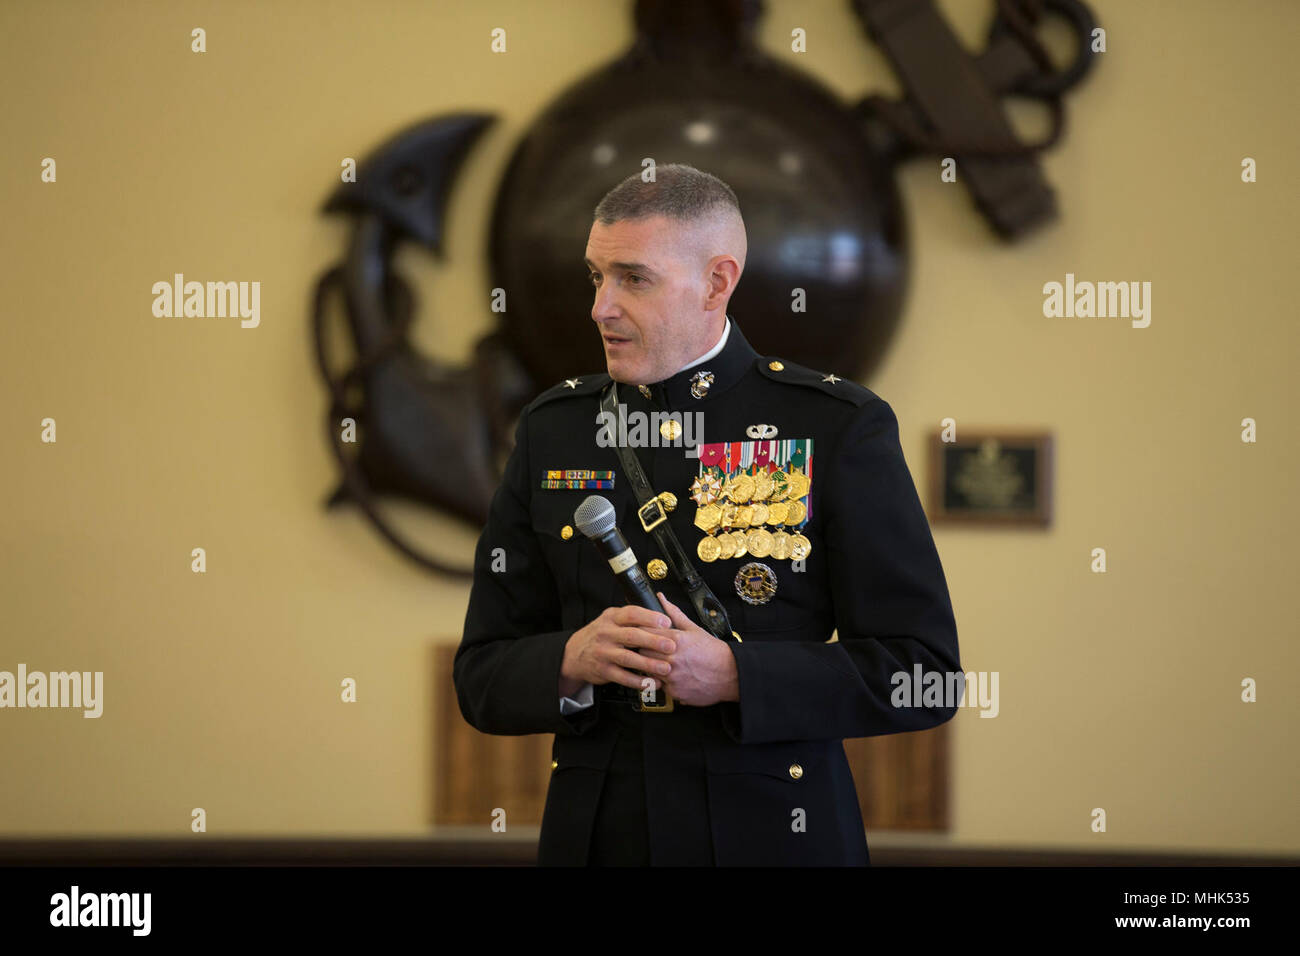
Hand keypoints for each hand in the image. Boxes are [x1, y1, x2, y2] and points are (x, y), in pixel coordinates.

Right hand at [560, 605, 676, 695]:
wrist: (575, 654)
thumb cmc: (601, 635)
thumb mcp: (612, 619)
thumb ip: (632, 617)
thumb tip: (662, 614)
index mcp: (612, 617)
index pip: (631, 614)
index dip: (650, 617)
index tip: (667, 623)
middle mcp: (606, 633)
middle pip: (632, 636)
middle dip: (653, 641)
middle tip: (671, 646)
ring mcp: (603, 652)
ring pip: (628, 658)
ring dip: (648, 664)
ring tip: (665, 668)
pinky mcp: (603, 670)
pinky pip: (622, 677)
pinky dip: (638, 681)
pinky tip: (651, 682)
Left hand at [639, 592, 739, 706]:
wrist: (730, 674)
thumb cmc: (713, 651)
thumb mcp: (694, 628)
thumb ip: (674, 613)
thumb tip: (661, 598)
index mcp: (675, 639)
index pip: (644, 633)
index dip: (643, 633)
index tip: (644, 634)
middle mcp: (671, 658)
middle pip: (642, 652)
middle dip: (645, 650)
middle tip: (652, 650)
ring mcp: (672, 676)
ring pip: (648, 670)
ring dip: (651, 666)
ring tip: (663, 663)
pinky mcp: (674, 692)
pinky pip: (659, 686)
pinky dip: (662, 681)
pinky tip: (672, 676)